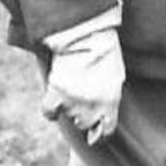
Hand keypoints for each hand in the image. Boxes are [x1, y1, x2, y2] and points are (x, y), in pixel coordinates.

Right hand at [41, 24, 124, 144]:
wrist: (86, 36)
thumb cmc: (105, 52)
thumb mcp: (116, 77)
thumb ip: (111, 98)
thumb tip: (103, 118)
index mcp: (111, 102)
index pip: (106, 130)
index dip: (100, 129)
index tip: (96, 127)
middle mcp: (92, 106)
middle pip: (84, 123)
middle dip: (84, 114)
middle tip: (84, 97)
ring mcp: (73, 101)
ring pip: (68, 116)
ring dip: (69, 107)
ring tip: (73, 88)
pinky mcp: (55, 93)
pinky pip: (49, 112)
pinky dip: (50, 110)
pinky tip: (55, 101)